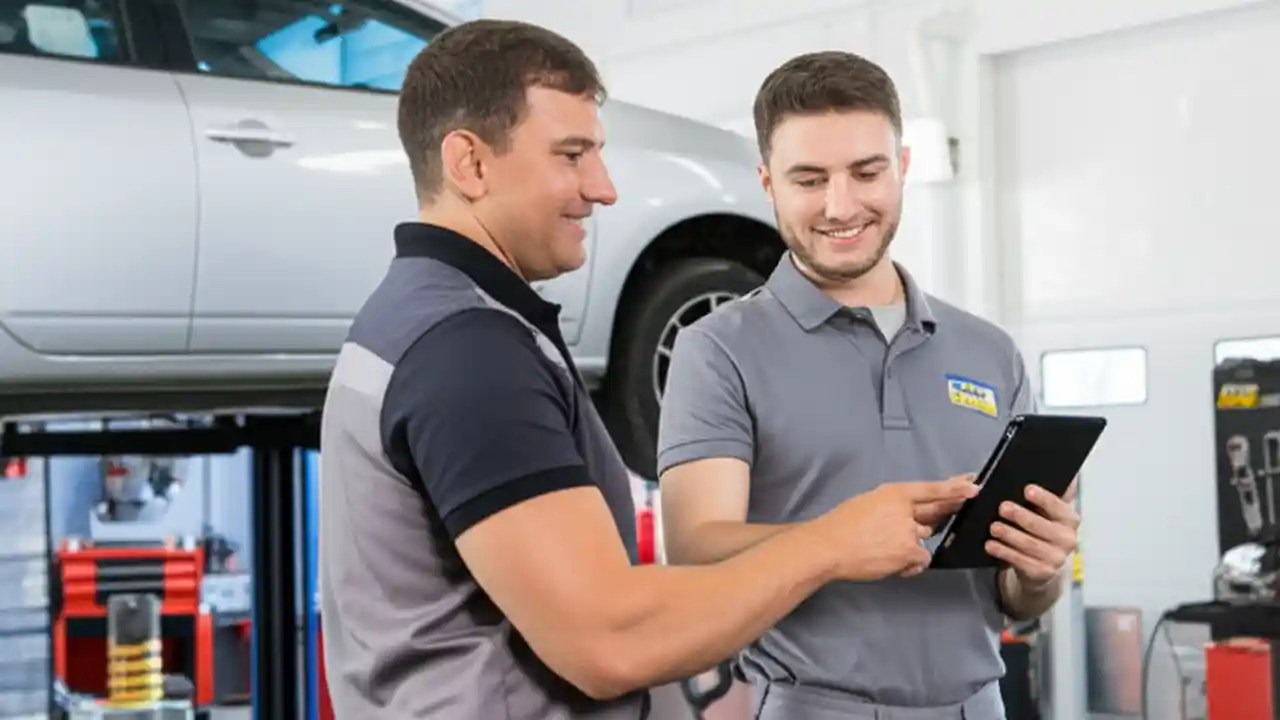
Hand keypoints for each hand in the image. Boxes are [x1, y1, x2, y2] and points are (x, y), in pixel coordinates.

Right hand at [811, 477, 978, 581]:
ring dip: (910, 543)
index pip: (931, 488)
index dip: (955, 487)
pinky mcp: (909, 552)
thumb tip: (910, 518)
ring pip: (923, 538)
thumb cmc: (842, 525)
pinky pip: (921, 559)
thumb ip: (893, 507)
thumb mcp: (868, 503)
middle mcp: (905, 509)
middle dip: (950, 508)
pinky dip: (909, 565)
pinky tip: (892, 563)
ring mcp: (908, 531)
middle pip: (936, 512)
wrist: (828, 546)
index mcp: (893, 492)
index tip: (974, 484)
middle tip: (967, 501)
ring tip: (884, 547)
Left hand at [986, 481, 1079, 587]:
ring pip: (1030, 544)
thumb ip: (1046, 495)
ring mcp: (1057, 558)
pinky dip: (1004, 552)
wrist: (1040, 565)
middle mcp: (1067, 538)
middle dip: (1021, 515)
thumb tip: (1057, 476)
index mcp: (1069, 518)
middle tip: (1003, 507)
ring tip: (994, 527)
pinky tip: (991, 545)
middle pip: (1042, 526)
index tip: (1027, 489)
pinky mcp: (1043, 572)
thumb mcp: (1044, 511)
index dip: (1044, 498)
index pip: (1058, 506)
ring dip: (1010, 534)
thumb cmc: (1038, 530)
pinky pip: (1021, 561)